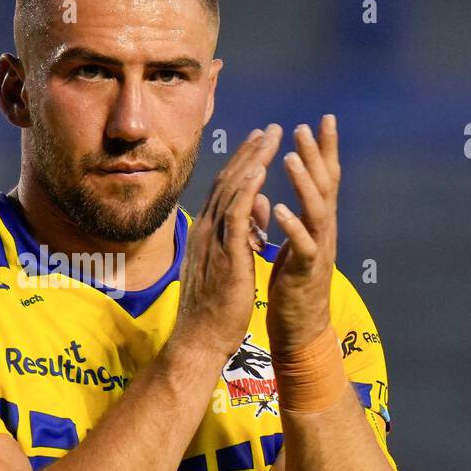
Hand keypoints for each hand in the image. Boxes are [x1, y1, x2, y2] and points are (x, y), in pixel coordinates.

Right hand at [173, 124, 282, 358]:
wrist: (199, 341)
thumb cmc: (213, 312)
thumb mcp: (225, 269)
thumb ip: (236, 240)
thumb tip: (252, 220)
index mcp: (208, 236)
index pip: (227, 192)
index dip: (243, 165)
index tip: (260, 143)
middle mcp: (208, 232)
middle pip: (229, 183)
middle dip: (251, 154)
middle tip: (270, 129)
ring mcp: (214, 243)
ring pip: (233, 193)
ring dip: (252, 162)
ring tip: (271, 139)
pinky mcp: (225, 256)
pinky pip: (236, 217)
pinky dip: (246, 191)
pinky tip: (259, 171)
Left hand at [267, 116, 339, 353]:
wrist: (300, 328)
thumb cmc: (292, 286)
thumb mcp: (289, 247)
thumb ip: (285, 222)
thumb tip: (268, 198)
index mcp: (316, 224)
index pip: (323, 180)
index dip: (323, 151)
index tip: (320, 120)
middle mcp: (324, 232)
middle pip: (324, 187)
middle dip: (316, 155)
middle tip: (305, 127)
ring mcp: (318, 251)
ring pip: (317, 211)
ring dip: (305, 183)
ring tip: (293, 158)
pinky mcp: (306, 272)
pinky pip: (303, 246)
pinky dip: (292, 226)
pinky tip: (280, 208)